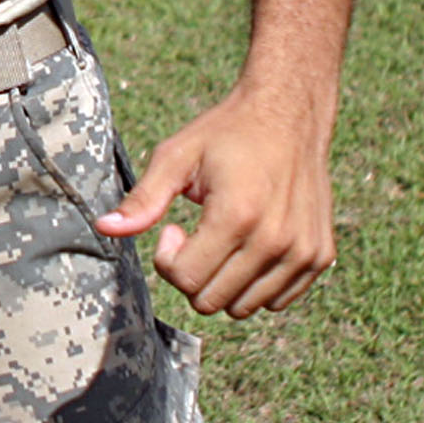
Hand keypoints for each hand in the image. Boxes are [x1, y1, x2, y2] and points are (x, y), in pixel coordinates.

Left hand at [95, 83, 336, 317]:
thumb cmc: (228, 133)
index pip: (187, 279)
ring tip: (222, 238)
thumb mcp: (177, 156)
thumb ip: (143, 199)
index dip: (168, 259)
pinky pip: (276, 301)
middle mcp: (275, 240)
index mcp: (237, 216)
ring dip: (222, 282)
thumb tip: (104, 228)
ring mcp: (303, 252)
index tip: (174, 229)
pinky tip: (248, 245)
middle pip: (212, 301)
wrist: (289, 114)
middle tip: (194, 235)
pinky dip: (255, 284)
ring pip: (243, 308)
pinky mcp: (319, 257)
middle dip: (191, 274)